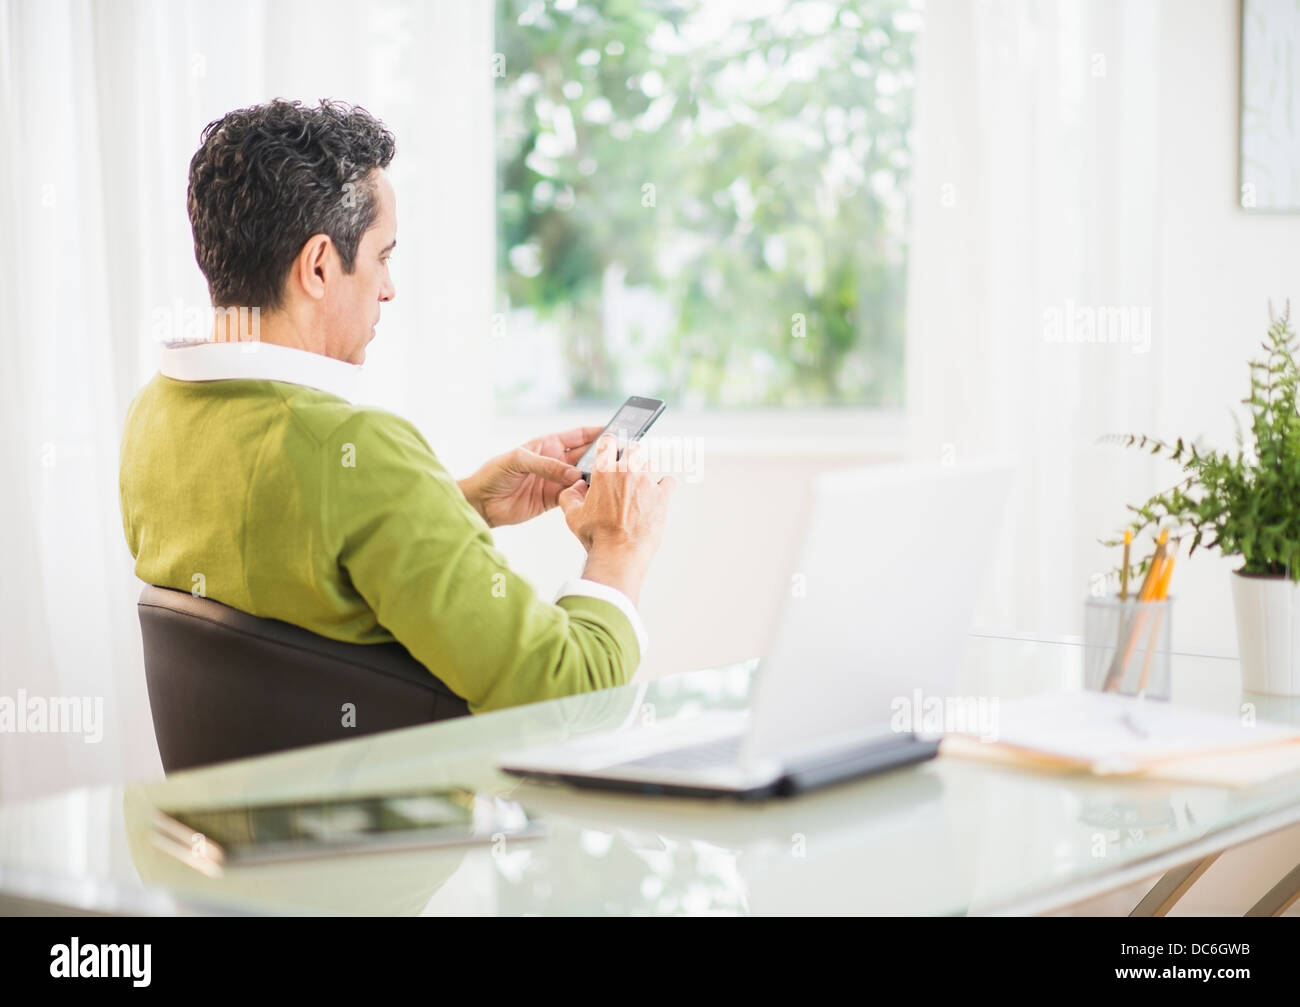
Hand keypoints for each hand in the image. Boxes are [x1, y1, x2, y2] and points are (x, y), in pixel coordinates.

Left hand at [458, 424, 605, 527]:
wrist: (482, 502)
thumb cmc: (494, 473)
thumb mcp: (517, 461)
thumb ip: (545, 465)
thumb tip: (573, 473)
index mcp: (548, 444)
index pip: (579, 435)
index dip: (597, 432)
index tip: (617, 430)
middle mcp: (555, 461)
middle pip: (586, 455)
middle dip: (603, 454)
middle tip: (621, 456)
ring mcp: (555, 480)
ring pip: (583, 476)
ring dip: (596, 476)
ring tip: (613, 477)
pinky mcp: (553, 499)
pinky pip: (574, 495)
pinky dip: (584, 495)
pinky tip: (595, 495)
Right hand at [556, 435, 675, 603]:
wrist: (620, 554)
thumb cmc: (597, 536)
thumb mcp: (572, 515)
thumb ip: (570, 495)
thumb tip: (575, 487)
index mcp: (604, 471)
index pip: (608, 441)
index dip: (609, 444)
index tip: (611, 449)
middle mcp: (627, 471)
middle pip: (634, 448)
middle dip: (630, 456)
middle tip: (626, 470)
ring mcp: (647, 482)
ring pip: (651, 463)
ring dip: (646, 471)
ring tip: (639, 487)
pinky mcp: (662, 496)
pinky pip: (668, 481)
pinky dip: (663, 486)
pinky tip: (656, 494)